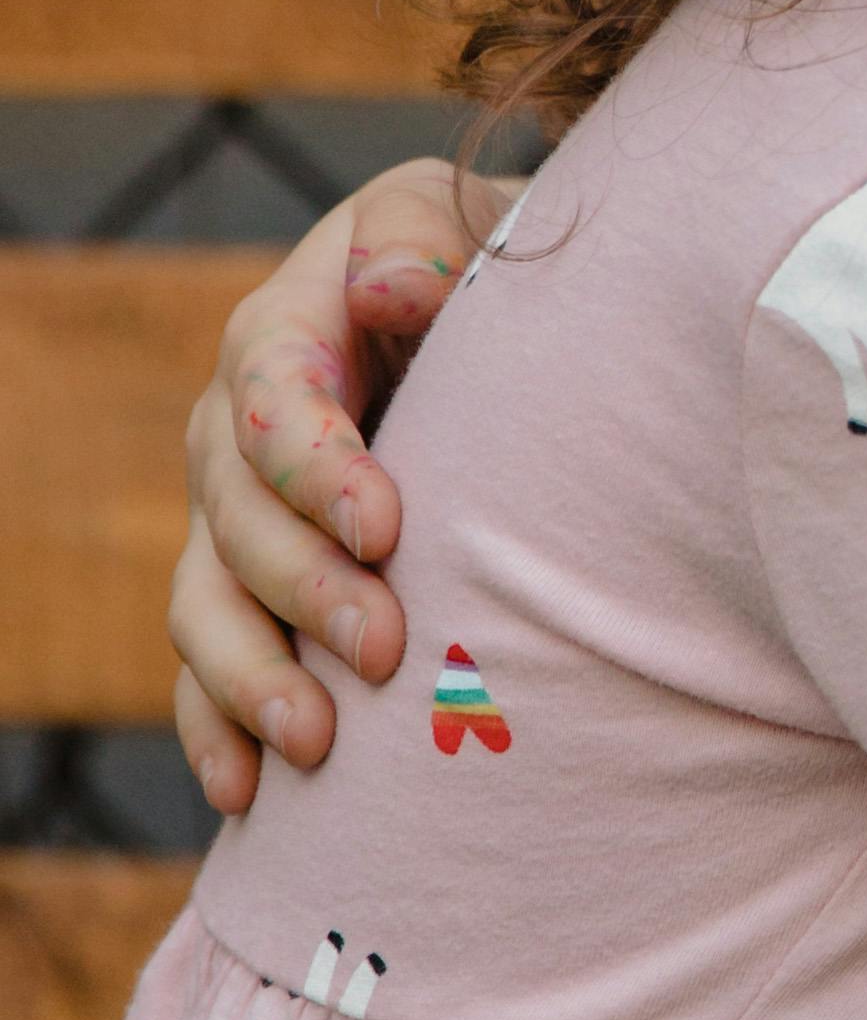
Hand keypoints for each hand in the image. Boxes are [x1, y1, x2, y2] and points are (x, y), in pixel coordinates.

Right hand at [169, 163, 518, 810]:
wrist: (507, 343)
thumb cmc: (499, 275)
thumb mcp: (474, 221)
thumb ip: (424, 239)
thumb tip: (389, 285)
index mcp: (286, 334)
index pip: (273, 401)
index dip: (318, 468)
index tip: (388, 529)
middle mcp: (239, 433)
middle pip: (235, 517)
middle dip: (303, 589)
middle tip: (385, 651)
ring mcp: (235, 521)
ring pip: (205, 605)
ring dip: (251, 679)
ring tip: (316, 746)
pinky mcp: (250, 596)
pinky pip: (205, 672)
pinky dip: (219, 733)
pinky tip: (250, 798)